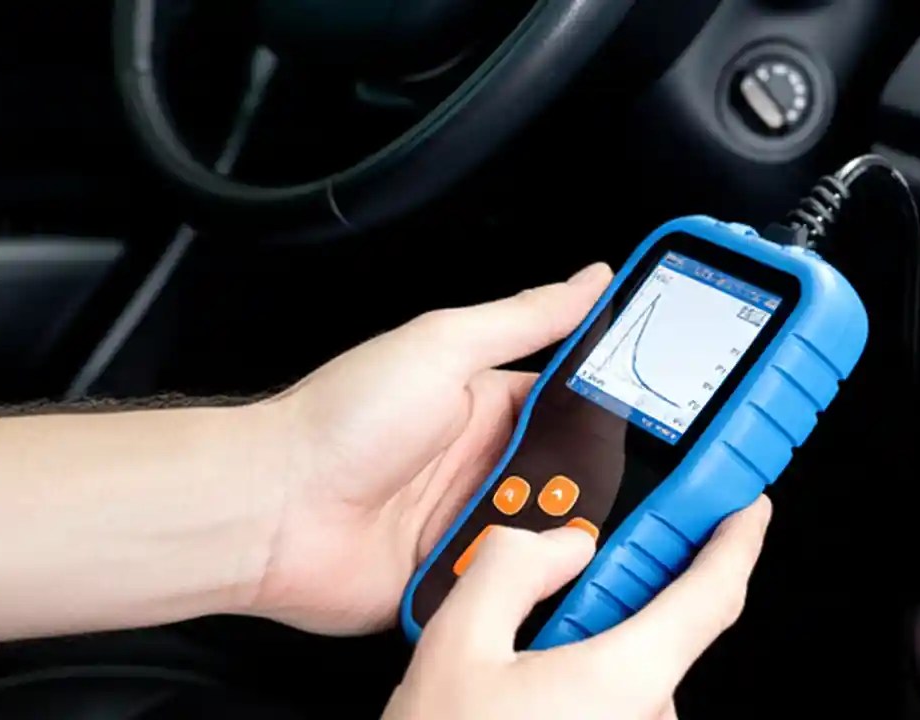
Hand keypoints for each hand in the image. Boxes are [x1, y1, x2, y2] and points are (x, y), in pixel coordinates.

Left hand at [246, 262, 613, 634]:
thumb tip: (590, 280)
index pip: (572, 407)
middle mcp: (480, 463)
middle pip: (566, 479)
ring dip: (545, 536)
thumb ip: (525, 317)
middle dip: (576, 488)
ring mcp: (465, 522)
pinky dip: (514, 582)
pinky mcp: (451, 577)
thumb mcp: (444, 346)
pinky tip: (510, 572)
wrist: (273, 509)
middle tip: (555, 485)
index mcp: (486, 403)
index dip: (608, 415)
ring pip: (545, 536)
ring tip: (521, 524)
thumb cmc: (341, 420)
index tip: (646, 423)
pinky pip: (506, 583)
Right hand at [382, 495, 774, 719]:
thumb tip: (560, 542)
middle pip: (661, 634)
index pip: (712, 596)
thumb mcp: (455, 645)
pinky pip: (617, 710)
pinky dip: (586, 688)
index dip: (738, 541)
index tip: (746, 506)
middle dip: (625, 594)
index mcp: (625, 682)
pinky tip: (527, 694)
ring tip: (521, 654)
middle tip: (580, 571)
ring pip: (632, 677)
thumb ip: (513, 568)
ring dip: (595, 649)